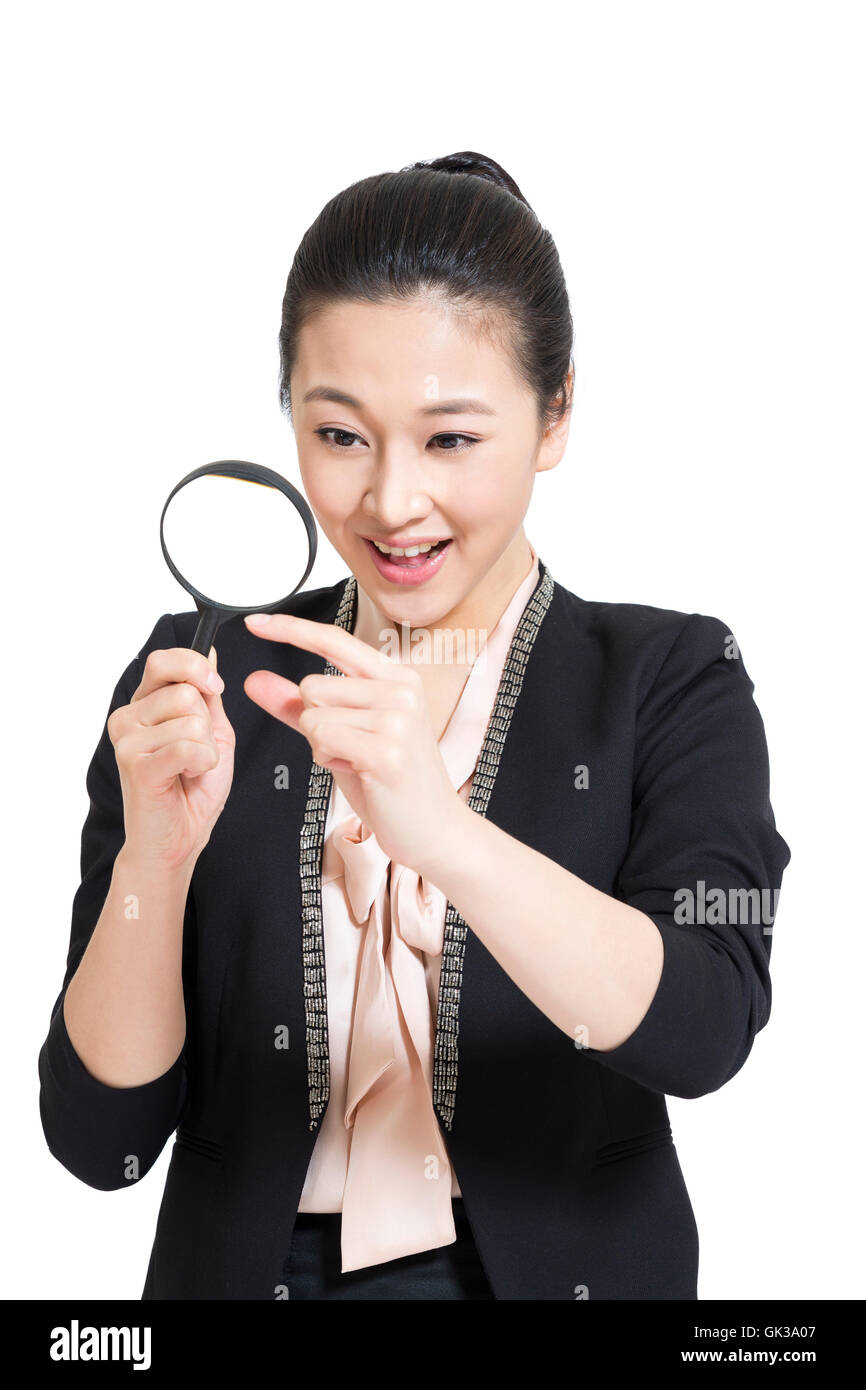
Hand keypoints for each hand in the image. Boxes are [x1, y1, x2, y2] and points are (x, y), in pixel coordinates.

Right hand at [109, 645, 235, 870]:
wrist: (179, 837)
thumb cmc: (192, 788)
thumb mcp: (212, 731)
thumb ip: (208, 694)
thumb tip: (209, 650)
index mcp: (144, 704)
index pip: (164, 660)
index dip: (195, 667)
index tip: (214, 686)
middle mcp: (128, 717)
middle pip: (186, 693)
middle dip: (206, 725)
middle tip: (194, 752)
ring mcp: (127, 740)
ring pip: (192, 721)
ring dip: (206, 750)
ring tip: (188, 769)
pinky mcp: (135, 764)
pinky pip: (188, 746)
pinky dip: (201, 764)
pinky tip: (185, 777)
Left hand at [242, 612, 462, 871]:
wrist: (433, 829)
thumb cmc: (391, 783)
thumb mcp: (342, 736)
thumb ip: (298, 706)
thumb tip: (255, 680)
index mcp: (396, 678)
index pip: (334, 640)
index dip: (290, 629)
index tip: (254, 622)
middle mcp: (400, 689)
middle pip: (312, 686)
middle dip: (316, 723)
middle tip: (352, 751)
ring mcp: (396, 718)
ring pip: (313, 714)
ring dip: (322, 746)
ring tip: (358, 763)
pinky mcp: (386, 749)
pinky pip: (321, 739)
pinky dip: (328, 760)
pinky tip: (360, 773)